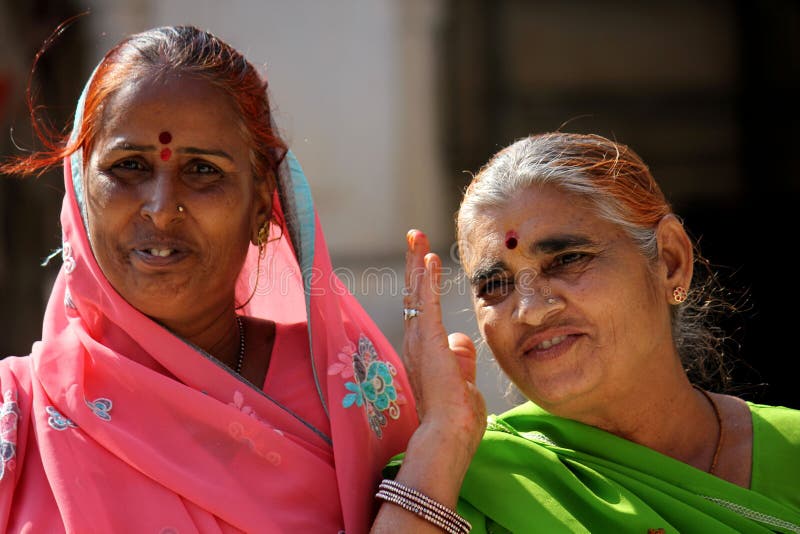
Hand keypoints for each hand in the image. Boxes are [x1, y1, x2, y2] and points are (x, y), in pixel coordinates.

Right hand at [370, 230, 487, 531]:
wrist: (448, 438)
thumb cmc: (456, 419)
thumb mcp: (462, 382)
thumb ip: (460, 359)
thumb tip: (461, 339)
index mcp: (423, 352)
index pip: (420, 309)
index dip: (421, 283)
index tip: (423, 259)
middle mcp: (414, 343)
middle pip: (413, 295)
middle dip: (414, 263)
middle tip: (414, 235)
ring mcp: (419, 342)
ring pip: (416, 293)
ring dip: (417, 262)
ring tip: (417, 236)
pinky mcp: (428, 342)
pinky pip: (426, 303)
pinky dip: (426, 278)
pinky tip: (428, 256)